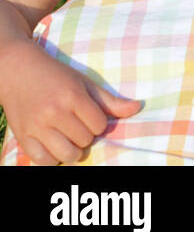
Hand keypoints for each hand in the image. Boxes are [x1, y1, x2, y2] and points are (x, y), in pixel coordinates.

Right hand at [0, 40, 140, 164]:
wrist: (18, 71)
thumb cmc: (56, 76)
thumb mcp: (84, 83)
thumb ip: (109, 100)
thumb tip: (137, 108)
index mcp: (72, 97)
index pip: (99, 125)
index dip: (99, 123)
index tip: (90, 117)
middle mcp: (54, 112)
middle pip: (84, 140)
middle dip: (86, 135)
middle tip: (78, 126)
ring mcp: (36, 126)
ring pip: (66, 154)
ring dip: (72, 150)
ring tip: (69, 139)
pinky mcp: (22, 136)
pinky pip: (42, 161)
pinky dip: (51, 158)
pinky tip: (54, 147)